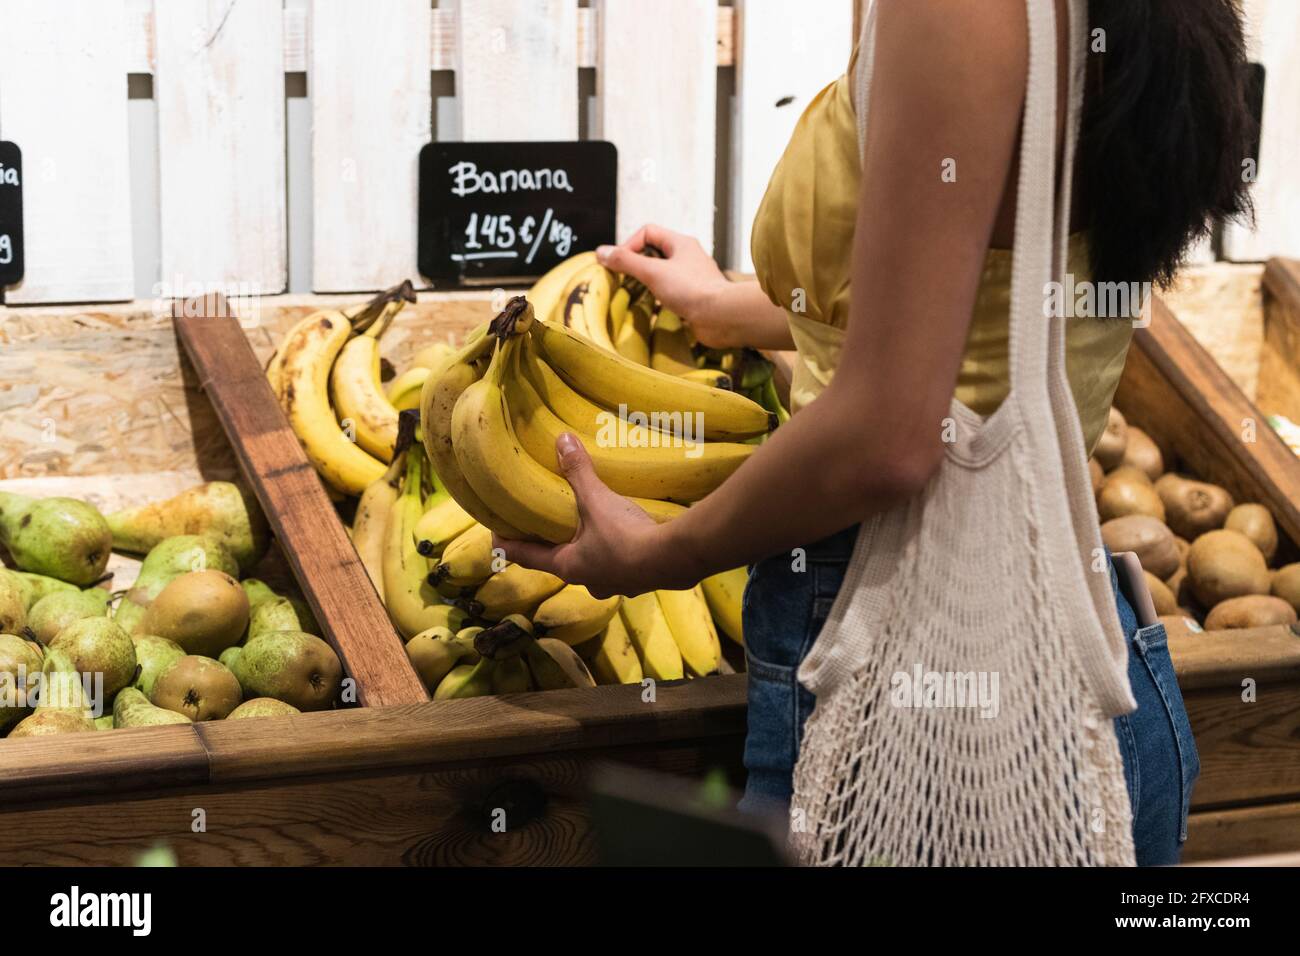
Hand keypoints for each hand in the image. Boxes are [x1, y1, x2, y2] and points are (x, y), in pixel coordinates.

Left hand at [494, 434, 694, 598]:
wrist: (673, 559)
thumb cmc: (625, 535)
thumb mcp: (597, 501)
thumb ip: (578, 472)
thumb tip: (561, 440)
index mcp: (567, 566)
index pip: (525, 557)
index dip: (507, 544)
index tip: (495, 533)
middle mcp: (587, 581)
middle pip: (561, 564)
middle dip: (555, 547)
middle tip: (550, 527)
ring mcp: (615, 585)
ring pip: (594, 567)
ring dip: (590, 551)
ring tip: (593, 529)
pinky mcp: (639, 581)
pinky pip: (621, 566)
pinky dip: (618, 552)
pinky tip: (627, 537)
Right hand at [596, 224, 734, 348]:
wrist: (722, 316)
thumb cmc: (691, 289)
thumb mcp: (652, 272)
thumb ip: (626, 261)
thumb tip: (601, 252)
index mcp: (680, 243)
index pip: (647, 231)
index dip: (629, 244)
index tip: (619, 264)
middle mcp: (687, 256)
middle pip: (654, 252)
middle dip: (636, 263)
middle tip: (623, 278)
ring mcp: (692, 277)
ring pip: (662, 273)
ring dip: (646, 281)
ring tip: (634, 293)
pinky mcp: (695, 297)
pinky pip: (671, 291)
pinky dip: (658, 297)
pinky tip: (652, 308)